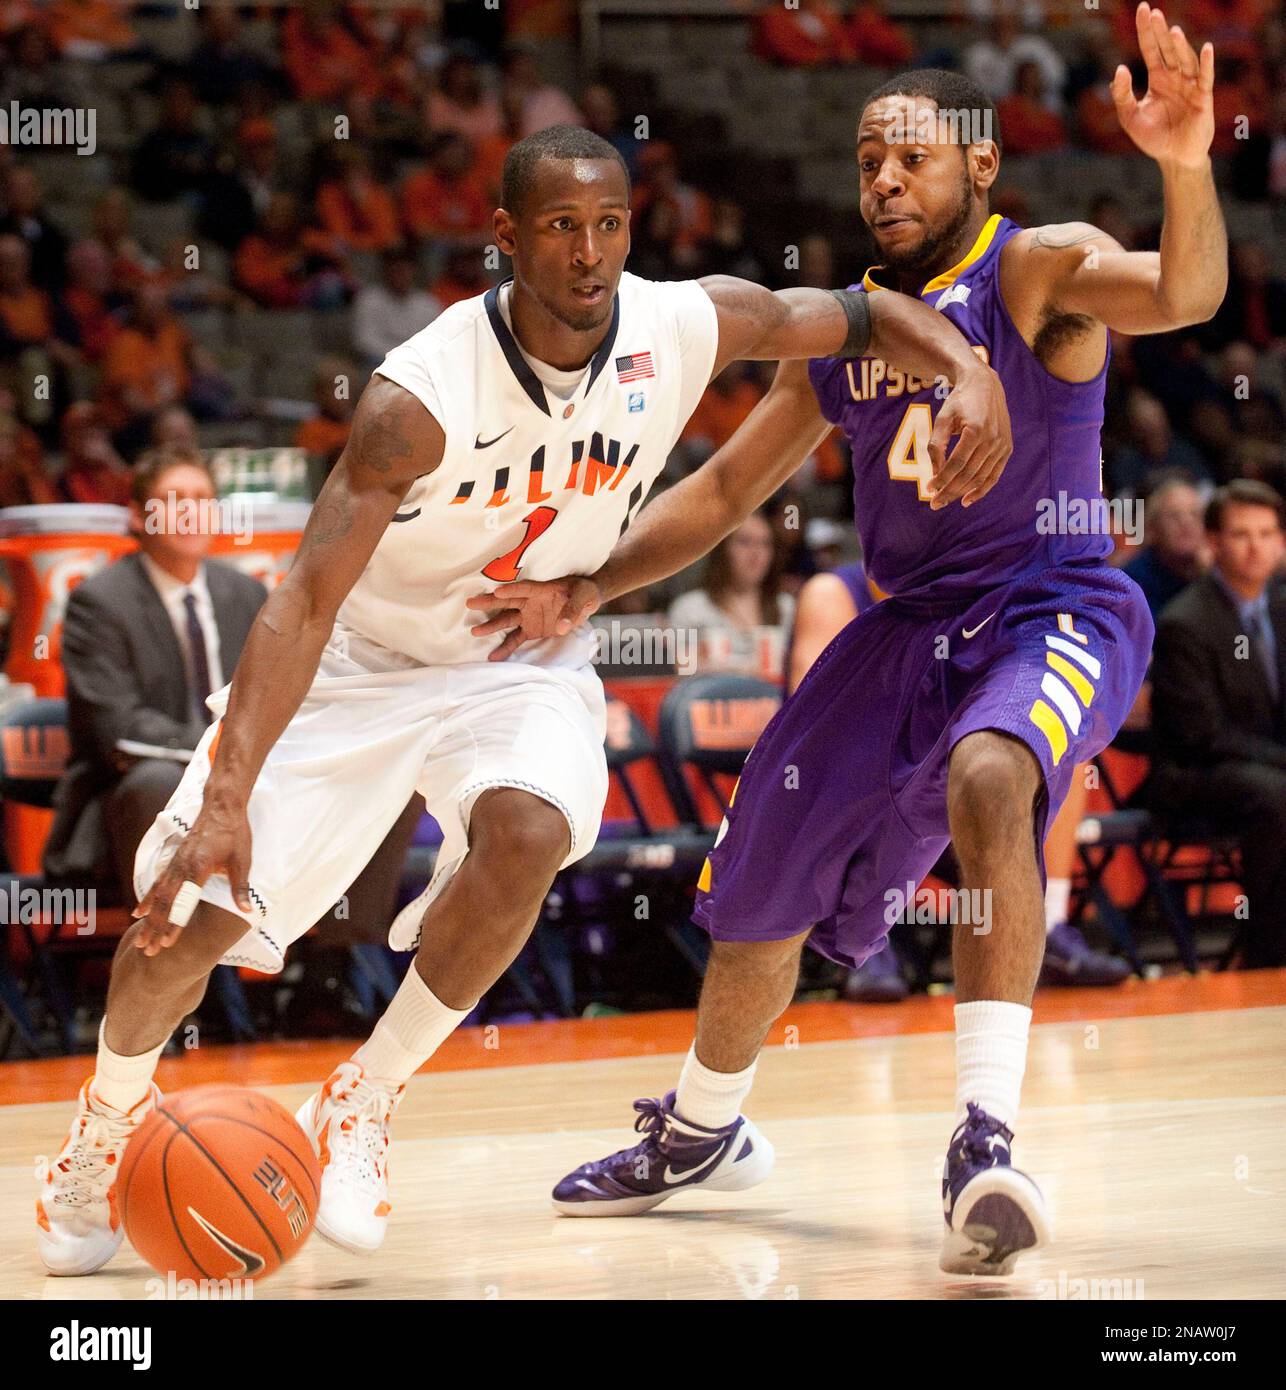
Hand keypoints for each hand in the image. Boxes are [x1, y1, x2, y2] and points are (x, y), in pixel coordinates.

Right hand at [130, 797, 253, 955]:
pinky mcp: (174, 861)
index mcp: (198, 868)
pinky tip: (139, 913)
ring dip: (148, 919)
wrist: (222, 807)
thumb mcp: (242, 860)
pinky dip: (147, 900)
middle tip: (147, 949)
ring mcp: (175, 864)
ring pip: (157, 896)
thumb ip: (240, 887)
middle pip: (164, 903)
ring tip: (140, 939)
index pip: (183, 902)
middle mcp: (181, 868)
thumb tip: (247, 910)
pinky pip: (157, 884)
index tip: (167, 943)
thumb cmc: (234, 833)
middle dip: (155, 928)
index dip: (175, 924)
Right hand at [465, 576, 602, 660]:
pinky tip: (493, 656)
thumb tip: (562, 626)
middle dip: (489, 603)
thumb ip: (573, 610)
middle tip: (470, 603)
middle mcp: (530, 602)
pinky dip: (505, 648)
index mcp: (542, 589)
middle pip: (507, 602)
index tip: (497, 591)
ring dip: (492, 627)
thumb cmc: (585, 592)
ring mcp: (529, 616)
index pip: (524, 589)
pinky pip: (515, 639)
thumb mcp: (584, 597)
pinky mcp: (531, 630)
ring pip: (506, 621)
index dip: (511, 590)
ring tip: (475, 632)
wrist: (588, 600)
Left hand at [927, 364, 1012, 509]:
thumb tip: (935, 473)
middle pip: (969, 473)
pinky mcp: (1007, 449)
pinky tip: (967, 500)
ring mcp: (1002, 445)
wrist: (985, 385)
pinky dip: (982, 489)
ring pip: (981, 477)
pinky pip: (994, 475)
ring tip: (946, 501)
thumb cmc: (959, 402)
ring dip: (963, 493)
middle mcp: (992, 438)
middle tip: (934, 504)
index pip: (957, 463)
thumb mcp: (942, 419)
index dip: (943, 479)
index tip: (929, 490)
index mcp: (976, 429)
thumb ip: (936, 445)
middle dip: (950, 491)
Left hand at [1112, 3, 1214, 169]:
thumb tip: (1119, 69)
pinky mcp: (1203, 98)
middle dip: (1160, 32)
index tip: (1143, 9)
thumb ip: (1122, 95)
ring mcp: (1191, 85)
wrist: (1174, 158)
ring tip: (1171, 31)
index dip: (1146, 31)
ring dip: (1179, 46)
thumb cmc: (1153, 138)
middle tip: (1154, 13)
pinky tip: (1205, 48)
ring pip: (1185, 60)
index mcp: (1159, 78)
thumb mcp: (1130, 117)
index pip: (1151, 49)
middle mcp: (1176, 77)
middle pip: (1167, 50)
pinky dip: (1206, 63)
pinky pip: (1205, 78)